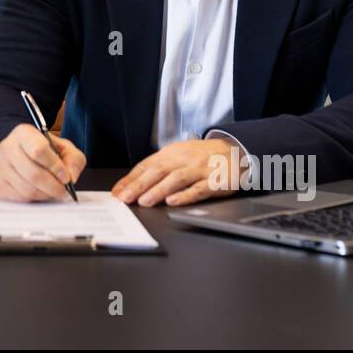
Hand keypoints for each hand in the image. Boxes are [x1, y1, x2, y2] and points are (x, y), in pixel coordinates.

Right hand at [0, 123, 86, 201]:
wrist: (19, 152)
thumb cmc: (42, 149)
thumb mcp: (63, 147)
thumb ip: (73, 159)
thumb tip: (71, 178)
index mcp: (24, 133)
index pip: (38, 151)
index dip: (55, 167)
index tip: (65, 176)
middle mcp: (8, 148)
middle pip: (33, 174)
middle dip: (53, 186)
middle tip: (63, 190)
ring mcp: (0, 167)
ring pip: (27, 189)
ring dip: (45, 194)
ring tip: (53, 190)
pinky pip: (20, 198)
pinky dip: (35, 199)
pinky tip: (40, 192)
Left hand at [112, 138, 247, 206]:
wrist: (236, 151)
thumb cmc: (202, 157)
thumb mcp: (178, 156)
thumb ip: (158, 169)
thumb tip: (132, 184)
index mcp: (171, 154)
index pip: (146, 166)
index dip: (130, 179)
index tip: (117, 193)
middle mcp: (183, 159)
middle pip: (158, 171)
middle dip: (139, 185)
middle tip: (124, 198)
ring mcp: (199, 170)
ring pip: (176, 179)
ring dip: (158, 190)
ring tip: (144, 201)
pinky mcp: (215, 181)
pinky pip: (199, 188)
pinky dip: (185, 195)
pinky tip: (174, 202)